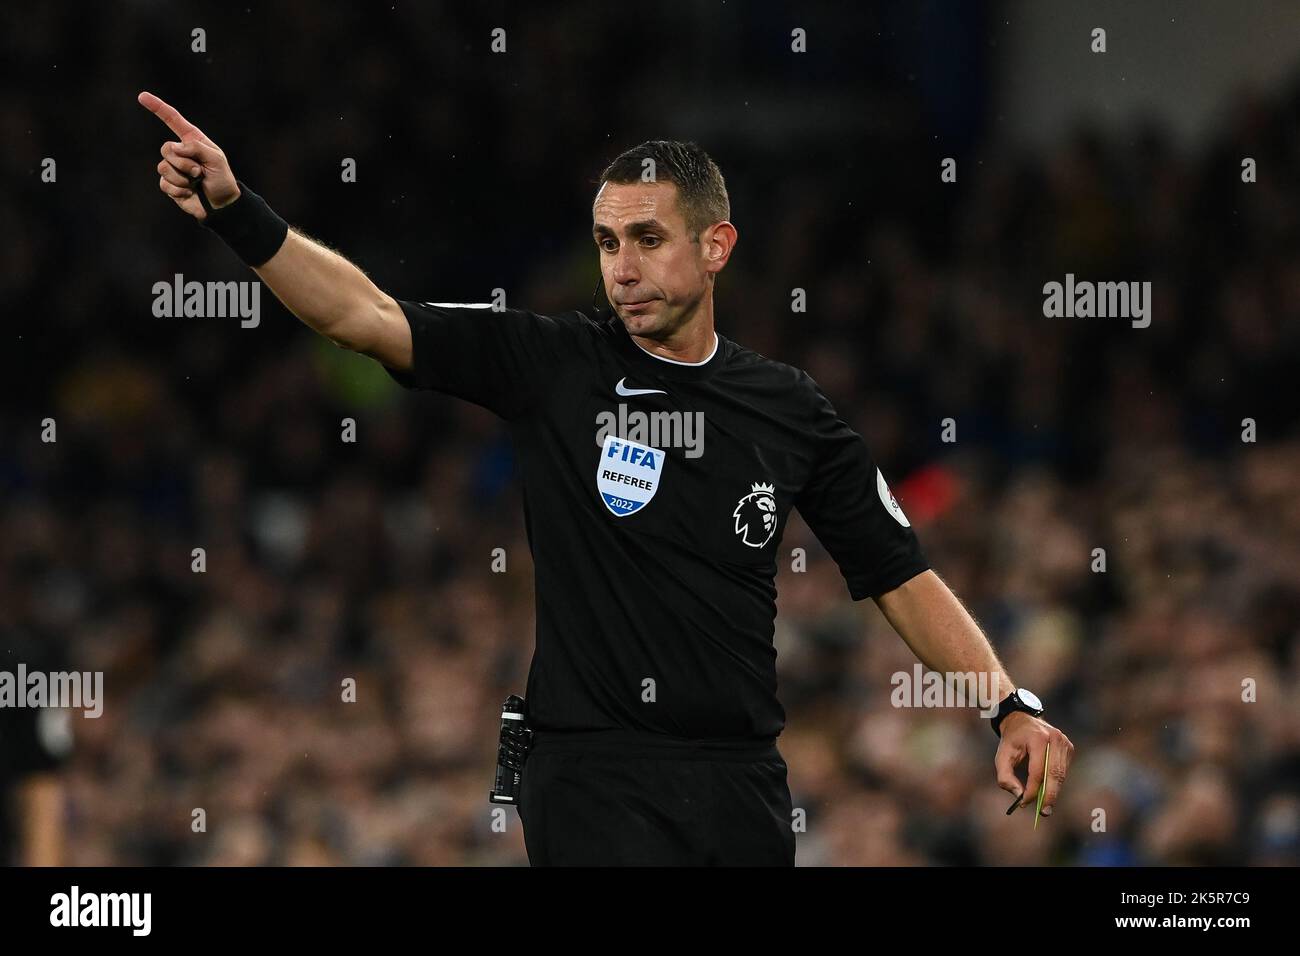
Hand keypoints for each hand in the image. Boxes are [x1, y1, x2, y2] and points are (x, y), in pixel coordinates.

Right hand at [138, 91, 239, 220]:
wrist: (221, 205)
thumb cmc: (222, 180)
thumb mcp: (216, 159)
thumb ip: (196, 147)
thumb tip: (175, 148)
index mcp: (192, 140)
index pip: (172, 120)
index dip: (158, 107)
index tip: (142, 96)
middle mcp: (180, 151)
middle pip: (165, 148)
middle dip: (183, 163)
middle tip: (199, 172)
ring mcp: (173, 167)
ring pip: (163, 167)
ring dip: (182, 178)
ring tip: (195, 183)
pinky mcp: (169, 183)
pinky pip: (164, 183)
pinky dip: (179, 190)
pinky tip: (189, 193)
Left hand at [995, 711, 1074, 817]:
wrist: (1022, 719)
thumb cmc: (1011, 740)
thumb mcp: (1002, 756)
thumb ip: (1005, 777)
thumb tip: (1019, 795)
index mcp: (1037, 737)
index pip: (1037, 770)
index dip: (1033, 789)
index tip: (1025, 802)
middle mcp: (1055, 738)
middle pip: (1054, 774)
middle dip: (1049, 795)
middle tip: (1044, 812)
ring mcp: (1065, 742)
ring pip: (1061, 775)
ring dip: (1052, 791)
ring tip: (1044, 805)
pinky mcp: (1069, 748)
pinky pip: (1063, 771)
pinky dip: (1055, 783)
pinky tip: (1047, 788)